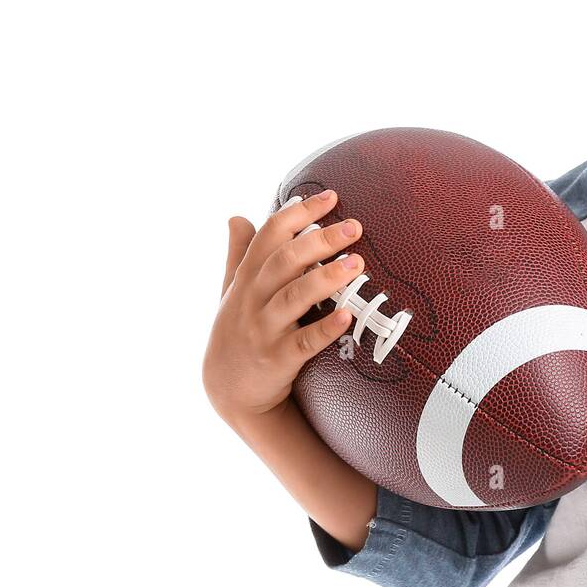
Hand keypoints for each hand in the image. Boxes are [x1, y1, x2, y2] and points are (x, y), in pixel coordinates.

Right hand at [202, 190, 364, 425]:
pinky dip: (325, 329)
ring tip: (357, 263)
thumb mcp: (230, 290)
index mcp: (247, 277)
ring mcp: (263, 330)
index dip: (299, 212)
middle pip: (285, 261)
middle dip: (320, 240)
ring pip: (294, 298)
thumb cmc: (237, 330)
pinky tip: (348, 315)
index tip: (331, 196)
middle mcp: (253, 299)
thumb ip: (238, 253)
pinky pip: (303, 343)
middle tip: (354, 226)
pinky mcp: (277, 360)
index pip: (270, 235)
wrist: (228, 390)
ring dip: (326, 279)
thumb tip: (236, 216)